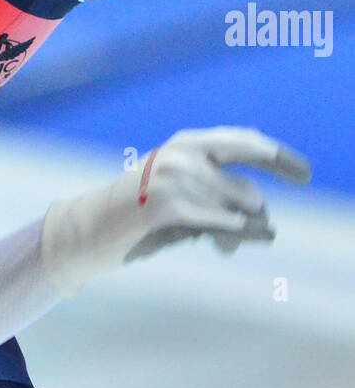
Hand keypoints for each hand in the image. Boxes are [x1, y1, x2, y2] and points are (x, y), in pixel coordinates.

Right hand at [40, 126, 311, 295]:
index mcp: (185, 143)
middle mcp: (182, 154)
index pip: (245, 142)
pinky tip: (224, 245)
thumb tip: (263, 222)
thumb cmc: (133, 219)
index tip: (303, 174)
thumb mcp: (177, 196)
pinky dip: (230, 238)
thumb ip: (214, 196)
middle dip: (256, 215)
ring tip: (226, 245)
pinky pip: (220, 226)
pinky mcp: (167, 206)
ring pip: (236, 212)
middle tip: (264, 233)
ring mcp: (174, 178)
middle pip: (245, 189)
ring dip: (241, 234)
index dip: (279, 157)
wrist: (84, 232)